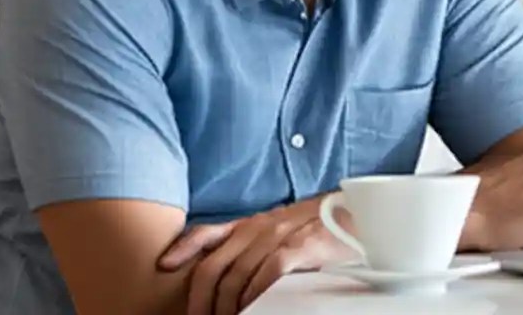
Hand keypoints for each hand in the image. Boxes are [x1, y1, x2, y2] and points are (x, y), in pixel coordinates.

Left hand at [158, 199, 352, 314]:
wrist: (358, 215)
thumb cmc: (319, 227)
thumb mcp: (280, 229)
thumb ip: (254, 244)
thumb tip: (231, 274)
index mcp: (251, 223)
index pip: (206, 233)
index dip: (182, 250)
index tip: (163, 267)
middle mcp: (258, 227)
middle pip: (213, 266)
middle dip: (199, 301)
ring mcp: (277, 237)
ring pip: (235, 275)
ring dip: (225, 306)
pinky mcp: (299, 248)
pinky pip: (266, 275)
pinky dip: (254, 296)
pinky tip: (251, 309)